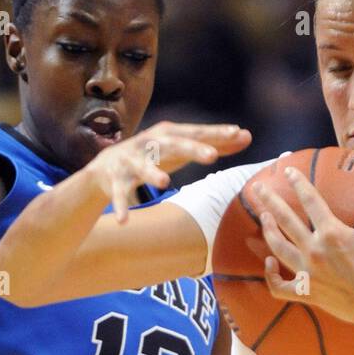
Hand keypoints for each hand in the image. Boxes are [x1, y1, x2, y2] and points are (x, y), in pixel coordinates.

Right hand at [91, 121, 251, 222]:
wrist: (106, 166)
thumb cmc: (154, 156)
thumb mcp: (183, 149)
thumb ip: (214, 143)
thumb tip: (247, 136)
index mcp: (168, 135)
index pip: (195, 133)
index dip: (215, 133)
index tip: (236, 133)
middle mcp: (149, 143)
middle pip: (173, 144)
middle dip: (191, 149)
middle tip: (212, 156)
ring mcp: (131, 161)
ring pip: (142, 167)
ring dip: (152, 173)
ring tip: (164, 183)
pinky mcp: (114, 179)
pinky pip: (118, 194)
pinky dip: (120, 206)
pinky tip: (123, 221)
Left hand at [251, 167, 353, 329]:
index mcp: (333, 233)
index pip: (310, 200)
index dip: (297, 182)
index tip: (288, 171)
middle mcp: (315, 251)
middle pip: (285, 220)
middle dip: (269, 200)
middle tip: (258, 187)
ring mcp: (308, 273)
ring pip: (278, 248)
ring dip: (268, 231)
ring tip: (264, 217)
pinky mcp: (306, 293)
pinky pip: (279, 286)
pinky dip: (271, 275)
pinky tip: (269, 262)